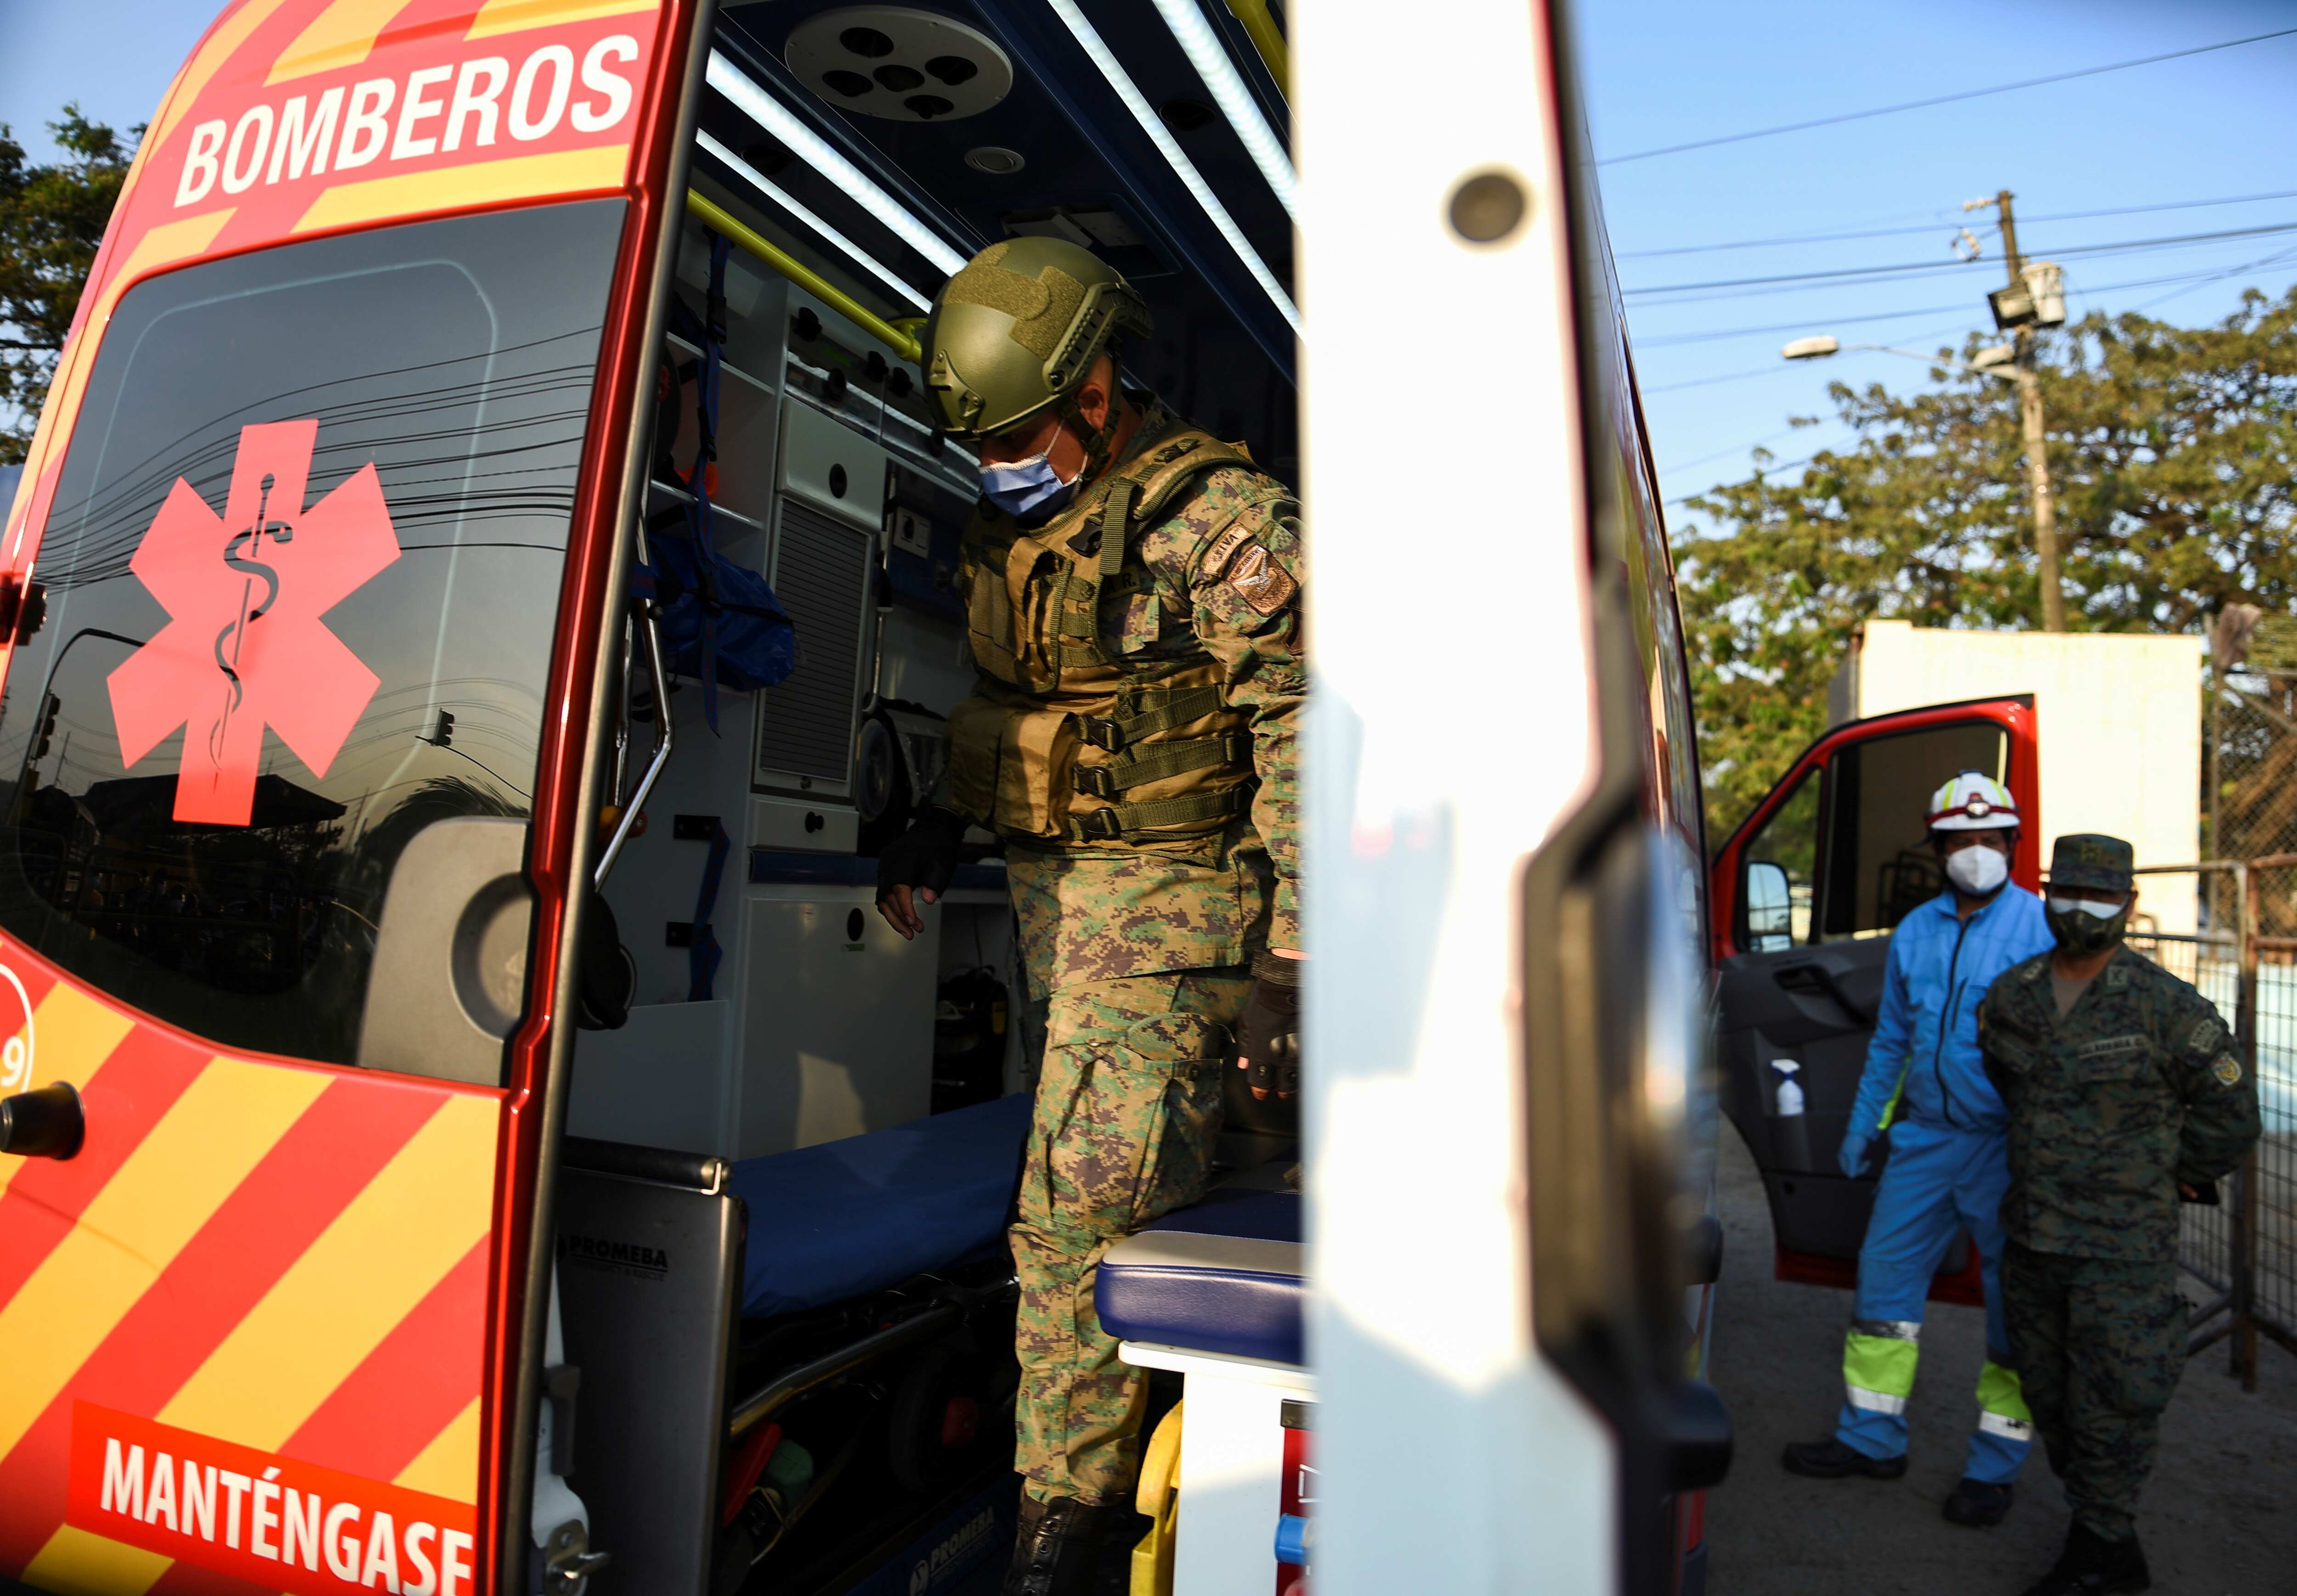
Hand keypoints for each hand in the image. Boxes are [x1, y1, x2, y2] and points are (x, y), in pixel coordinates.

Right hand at [874, 807, 967, 939]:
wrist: (930, 832)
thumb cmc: (938, 848)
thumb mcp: (943, 864)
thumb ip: (935, 882)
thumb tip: (929, 900)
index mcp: (902, 860)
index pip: (899, 888)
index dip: (904, 907)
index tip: (913, 922)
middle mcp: (888, 864)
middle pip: (886, 896)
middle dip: (899, 917)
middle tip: (914, 933)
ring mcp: (884, 867)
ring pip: (882, 897)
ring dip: (894, 916)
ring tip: (909, 931)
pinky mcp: (885, 872)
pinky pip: (884, 893)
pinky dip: (892, 907)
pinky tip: (903, 919)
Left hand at [1235, 949, 1301, 1100]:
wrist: (1287, 986)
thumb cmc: (1262, 1003)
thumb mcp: (1246, 1023)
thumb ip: (1244, 1047)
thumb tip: (1243, 1065)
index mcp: (1262, 1054)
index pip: (1261, 1083)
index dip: (1260, 1091)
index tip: (1261, 1092)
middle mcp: (1281, 1057)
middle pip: (1283, 1087)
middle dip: (1280, 1092)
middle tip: (1278, 1092)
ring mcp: (1299, 1052)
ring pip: (1298, 1078)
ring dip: (1293, 1083)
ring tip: (1289, 1082)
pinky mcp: (1312, 1044)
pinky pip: (1308, 1064)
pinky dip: (1304, 1069)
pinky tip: (1301, 1068)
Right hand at [1838, 1128, 1874, 1179]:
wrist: (1862, 1130)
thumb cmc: (1856, 1142)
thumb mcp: (1854, 1155)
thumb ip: (1852, 1166)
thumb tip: (1851, 1177)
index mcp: (1842, 1157)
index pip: (1847, 1171)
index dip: (1856, 1171)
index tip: (1863, 1166)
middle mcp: (1845, 1157)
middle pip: (1851, 1169)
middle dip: (1860, 1168)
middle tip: (1868, 1163)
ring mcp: (1850, 1155)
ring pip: (1856, 1166)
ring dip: (1862, 1166)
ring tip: (1868, 1162)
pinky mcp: (1856, 1153)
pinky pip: (1858, 1162)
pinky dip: (1863, 1163)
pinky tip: (1867, 1160)